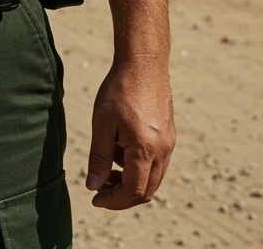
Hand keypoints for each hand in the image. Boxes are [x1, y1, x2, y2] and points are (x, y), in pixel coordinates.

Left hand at [85, 56, 175, 209]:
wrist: (144, 62)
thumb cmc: (120, 89)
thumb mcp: (102, 124)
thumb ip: (98, 158)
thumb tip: (93, 186)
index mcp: (145, 148)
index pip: (133, 191)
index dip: (113, 201)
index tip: (95, 197)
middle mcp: (163, 149)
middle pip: (147, 191)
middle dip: (122, 197)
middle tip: (100, 189)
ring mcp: (169, 142)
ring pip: (153, 179)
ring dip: (131, 183)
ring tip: (107, 168)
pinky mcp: (169, 134)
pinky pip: (157, 163)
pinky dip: (140, 168)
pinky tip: (120, 151)